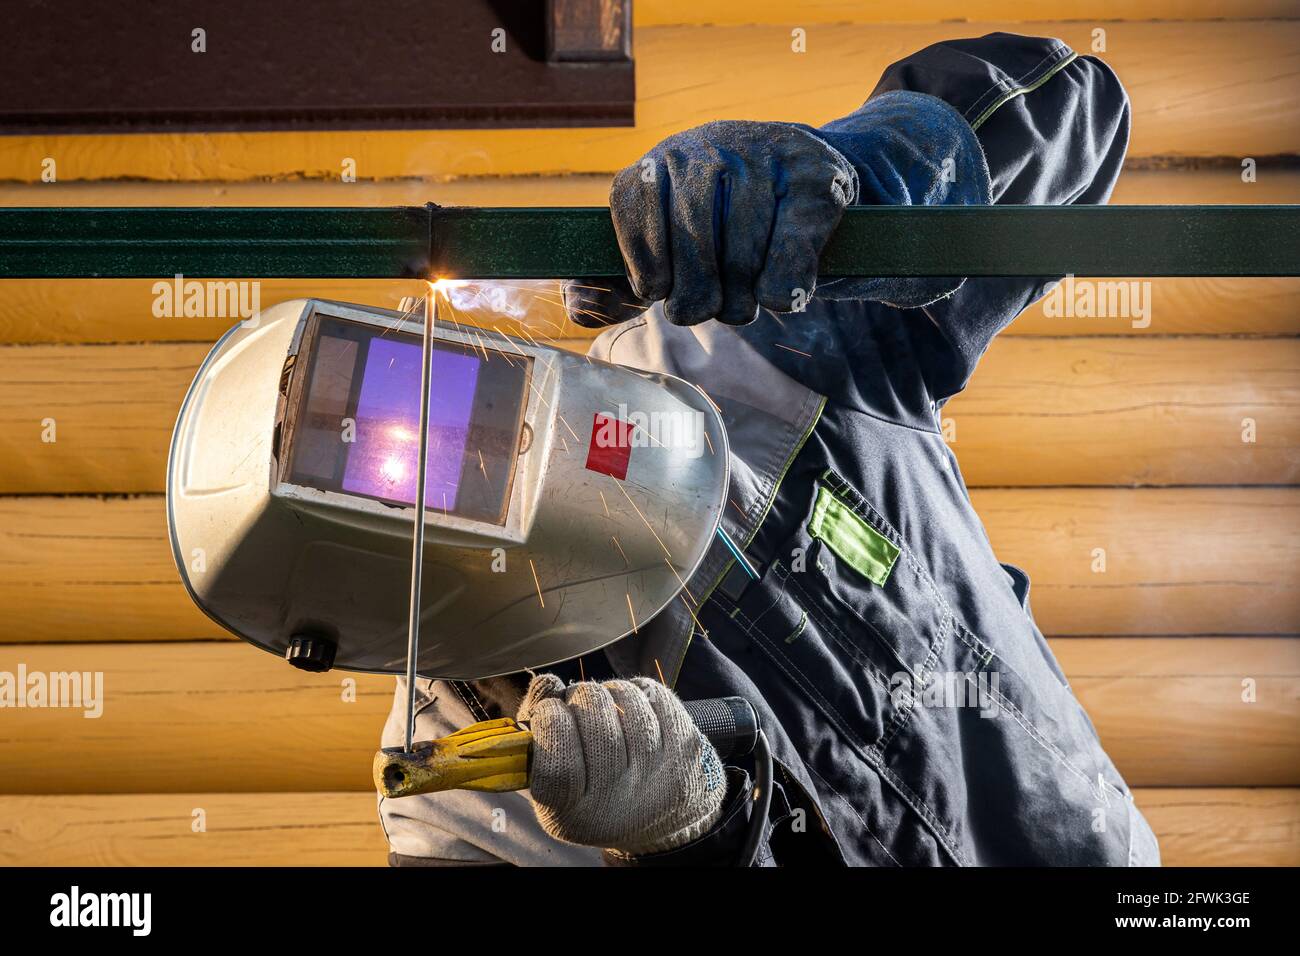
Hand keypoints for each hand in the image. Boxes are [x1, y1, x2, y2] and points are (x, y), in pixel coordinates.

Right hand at [518, 674, 726, 855]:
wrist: (664, 819)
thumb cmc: (595, 789)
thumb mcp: (554, 779)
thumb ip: (536, 732)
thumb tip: (546, 683)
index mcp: (572, 817)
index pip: (559, 764)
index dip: (550, 724)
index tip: (549, 710)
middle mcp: (617, 806)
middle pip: (596, 726)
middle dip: (581, 697)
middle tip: (579, 700)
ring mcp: (658, 780)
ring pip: (628, 702)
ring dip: (611, 690)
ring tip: (607, 703)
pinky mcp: (687, 754)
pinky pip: (657, 696)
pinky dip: (640, 690)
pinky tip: (634, 705)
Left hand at [566, 120, 857, 328]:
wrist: (814, 176)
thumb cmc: (726, 227)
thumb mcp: (672, 238)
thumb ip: (621, 277)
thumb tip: (580, 305)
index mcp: (662, 161)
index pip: (631, 208)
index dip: (645, 268)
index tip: (658, 289)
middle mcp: (709, 147)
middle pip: (689, 248)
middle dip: (695, 299)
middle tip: (706, 307)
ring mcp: (766, 158)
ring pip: (741, 263)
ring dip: (741, 304)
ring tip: (743, 302)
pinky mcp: (818, 182)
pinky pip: (788, 260)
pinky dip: (780, 293)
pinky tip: (778, 293)